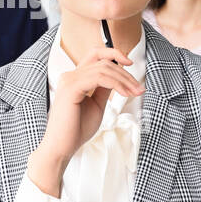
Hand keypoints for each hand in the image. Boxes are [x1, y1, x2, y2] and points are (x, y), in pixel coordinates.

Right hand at [32, 45, 142, 178]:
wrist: (62, 147)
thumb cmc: (76, 130)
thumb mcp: (97, 105)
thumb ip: (104, 89)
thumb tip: (117, 78)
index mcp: (74, 78)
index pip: (95, 55)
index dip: (113, 54)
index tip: (130, 63)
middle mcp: (70, 76)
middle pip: (103, 62)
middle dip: (125, 74)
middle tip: (138, 88)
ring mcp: (69, 80)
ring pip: (104, 69)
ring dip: (124, 80)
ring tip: (135, 92)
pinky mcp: (71, 88)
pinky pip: (99, 78)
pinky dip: (116, 84)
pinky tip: (124, 93)